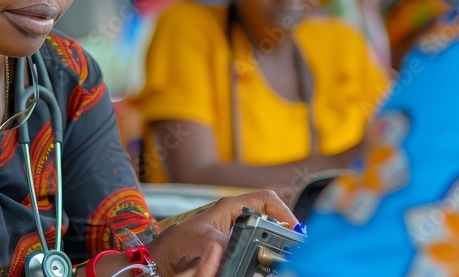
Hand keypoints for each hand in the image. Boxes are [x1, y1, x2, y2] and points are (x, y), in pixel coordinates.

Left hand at [147, 190, 297, 276]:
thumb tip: (244, 246)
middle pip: (270, 213)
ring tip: (284, 248)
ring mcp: (235, 229)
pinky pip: (254, 242)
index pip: (266, 199)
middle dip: (283, 226)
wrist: (164, 258)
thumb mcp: (204, 240)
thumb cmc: (178, 242)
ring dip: (274, 237)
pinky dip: (263, 247)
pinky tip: (266, 254)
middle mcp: (235, 215)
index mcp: (230, 206)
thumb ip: (225, 242)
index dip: (283, 211)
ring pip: (264, 228)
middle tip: (293, 242)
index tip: (294, 229)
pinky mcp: (233, 243)